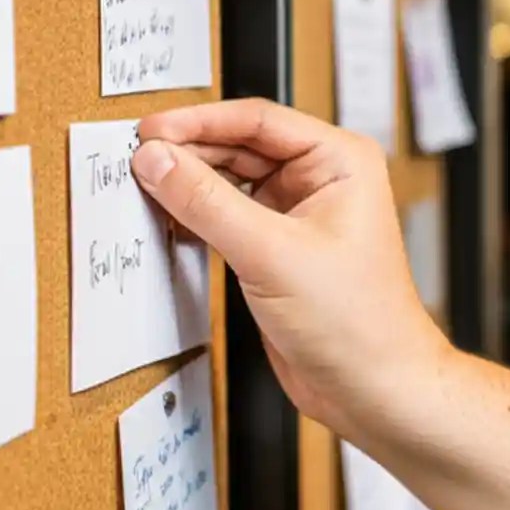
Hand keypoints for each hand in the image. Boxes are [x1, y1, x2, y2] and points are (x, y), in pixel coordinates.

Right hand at [132, 99, 449, 431]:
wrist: (374, 389)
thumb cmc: (357, 323)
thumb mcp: (271, 253)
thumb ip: (207, 202)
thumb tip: (158, 160)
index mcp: (339, 160)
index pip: (257, 120)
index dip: (199, 121)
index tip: (150, 130)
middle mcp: (322, 179)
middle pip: (240, 146)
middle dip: (189, 152)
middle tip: (135, 161)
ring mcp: (299, 214)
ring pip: (231, 182)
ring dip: (190, 185)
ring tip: (143, 187)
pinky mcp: (279, 250)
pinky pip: (229, 217)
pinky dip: (197, 218)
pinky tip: (168, 221)